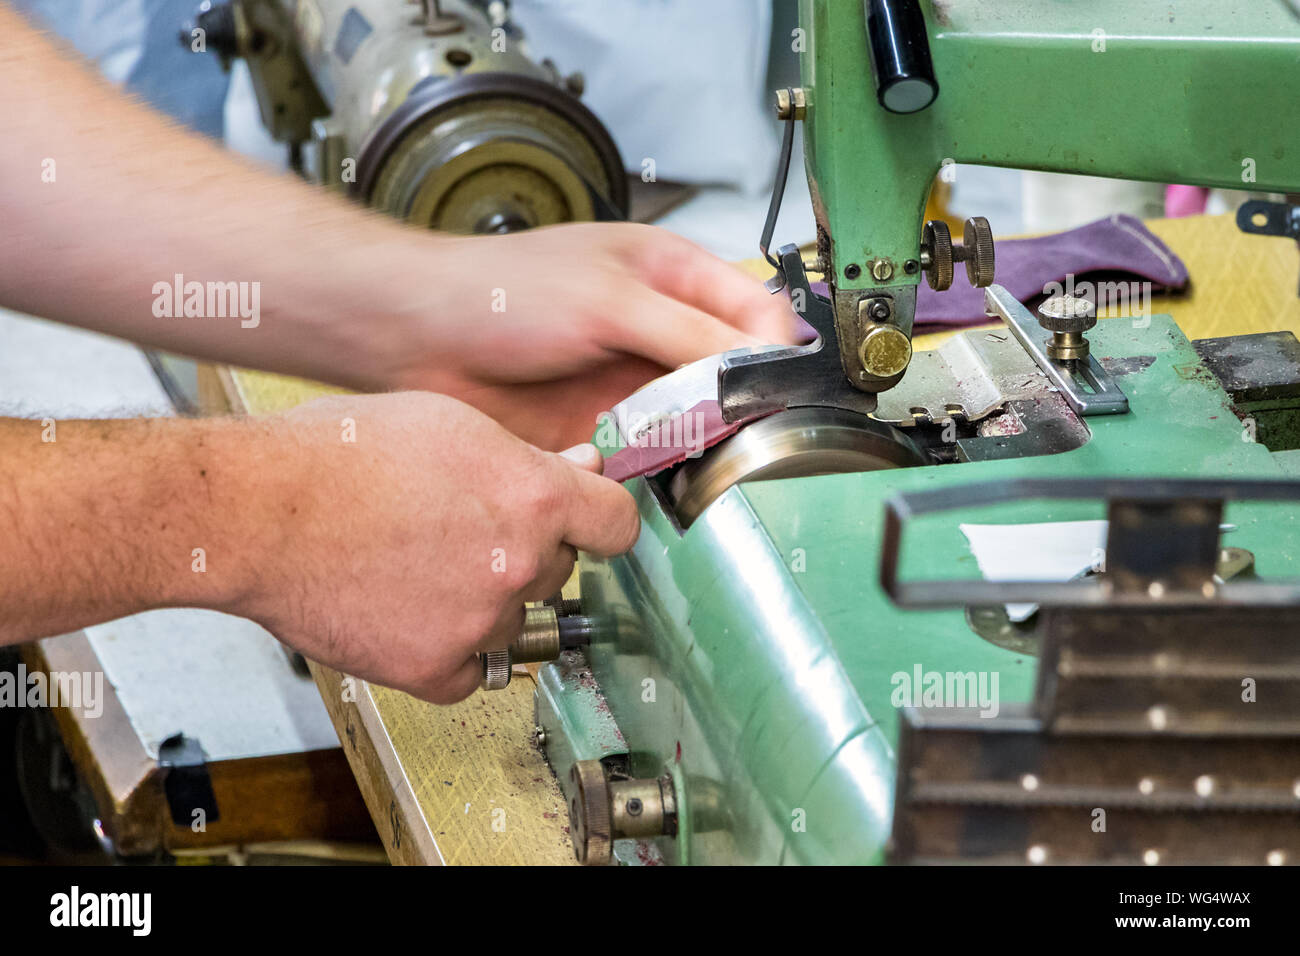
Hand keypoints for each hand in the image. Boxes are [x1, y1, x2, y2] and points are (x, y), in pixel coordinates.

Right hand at [236, 393, 638, 703]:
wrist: (258, 511)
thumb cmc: (337, 453)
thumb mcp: (449, 424)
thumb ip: (524, 458)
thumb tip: (578, 470)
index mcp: (535, 497)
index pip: (617, 524)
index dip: (600, 522)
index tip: (588, 526)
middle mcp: (519, 564)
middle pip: (557, 571)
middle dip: (522, 552)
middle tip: (461, 532)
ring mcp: (480, 622)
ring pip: (510, 620)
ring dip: (480, 602)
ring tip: (416, 566)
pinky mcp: (433, 668)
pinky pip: (470, 671)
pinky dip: (446, 652)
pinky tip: (408, 613)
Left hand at [378, 222, 795, 450]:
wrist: (420, 339)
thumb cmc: (501, 291)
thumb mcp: (611, 301)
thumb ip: (689, 332)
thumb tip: (762, 358)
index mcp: (670, 274)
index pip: (752, 310)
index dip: (775, 347)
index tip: (783, 385)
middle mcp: (658, 328)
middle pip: (730, 370)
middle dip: (741, 399)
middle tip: (742, 426)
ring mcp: (631, 380)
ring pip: (696, 417)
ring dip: (701, 436)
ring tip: (695, 446)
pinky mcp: (604, 426)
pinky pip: (652, 452)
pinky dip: (660, 463)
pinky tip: (653, 464)